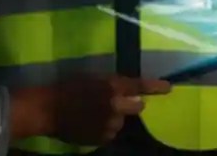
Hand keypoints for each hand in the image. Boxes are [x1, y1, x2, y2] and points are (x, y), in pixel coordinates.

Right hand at [9, 75, 171, 145]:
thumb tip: (129, 90)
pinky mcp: (102, 137)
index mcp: (112, 86)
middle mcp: (115, 104)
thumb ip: (112, 84)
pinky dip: (105, 129)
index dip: (156, 87)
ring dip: (115, 118)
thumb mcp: (91, 78)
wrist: (47, 109)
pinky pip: (111, 132)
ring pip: (122, 121)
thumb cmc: (67, 88)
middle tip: (115, 103)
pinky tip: (90, 124)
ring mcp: (110, 123)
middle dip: (132, 105)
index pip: (139, 86)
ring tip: (95, 114)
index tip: (169, 88)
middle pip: (138, 107)